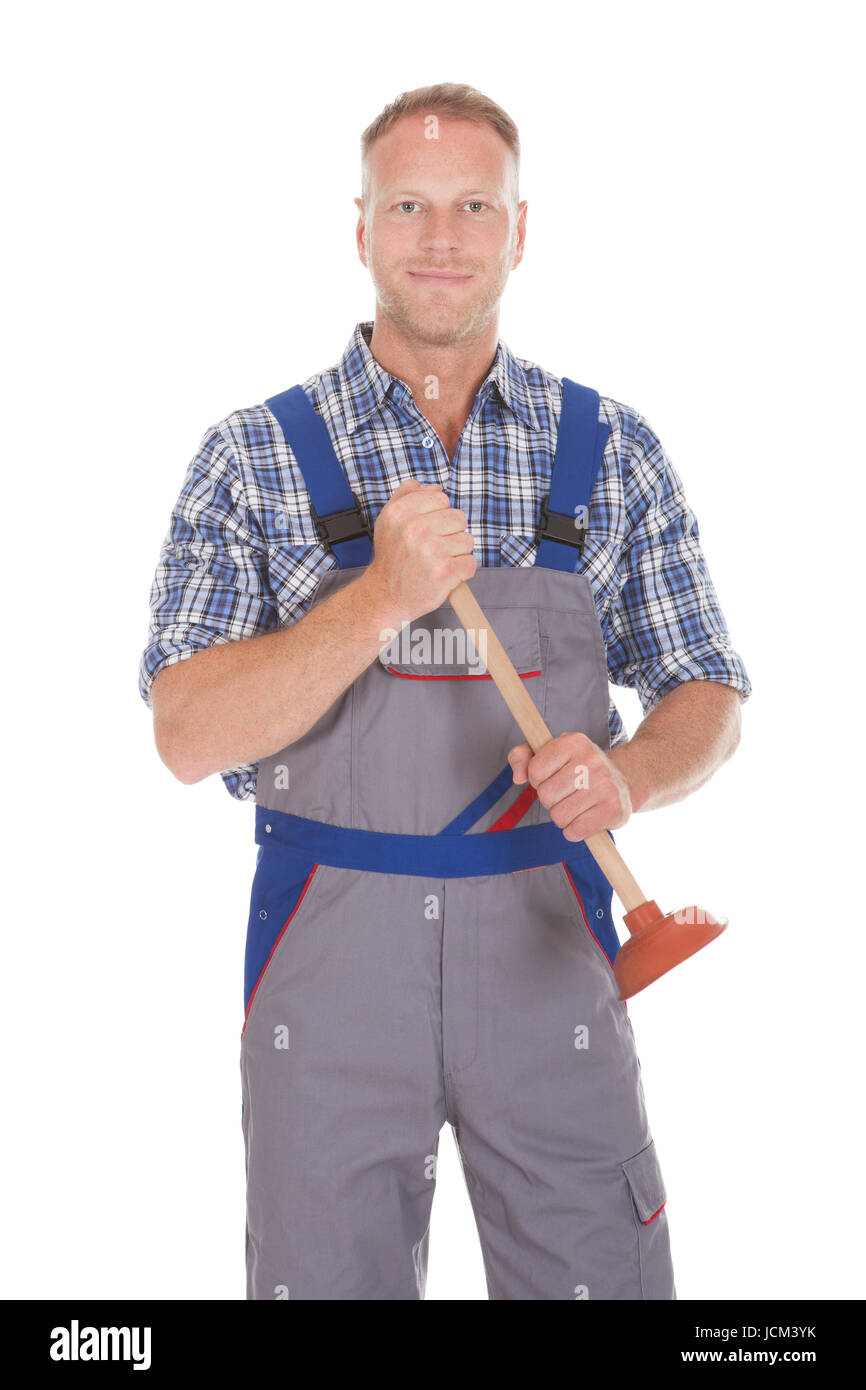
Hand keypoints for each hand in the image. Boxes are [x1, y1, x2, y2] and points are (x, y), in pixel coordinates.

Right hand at [362, 479, 476, 624]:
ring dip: (456, 554)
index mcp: (401, 512)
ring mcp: (431, 551)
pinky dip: (462, 572)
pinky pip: (471, 563)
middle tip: (432, 549)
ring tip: (436, 563)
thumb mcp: (388, 520)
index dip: (438, 515)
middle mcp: (415, 529)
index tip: (426, 530)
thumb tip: (436, 488)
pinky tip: (444, 575)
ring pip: (467, 541)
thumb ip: (408, 495)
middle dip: (450, 534)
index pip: (441, 498)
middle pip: (458, 518)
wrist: (384, 596)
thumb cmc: (391, 559)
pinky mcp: (445, 572)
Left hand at [507, 731, 632, 840]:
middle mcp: (592, 761)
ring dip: (562, 816)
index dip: (538, 779)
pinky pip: (575, 831)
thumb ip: (523, 757)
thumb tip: (517, 777)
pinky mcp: (613, 810)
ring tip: (577, 805)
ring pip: (559, 816)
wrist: (623, 781)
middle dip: (550, 800)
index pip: (535, 771)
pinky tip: (585, 818)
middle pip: (546, 795)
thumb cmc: (578, 769)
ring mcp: (605, 786)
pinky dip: (574, 831)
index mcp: (574, 742)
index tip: (552, 777)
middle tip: (566, 793)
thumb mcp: (550, 753)